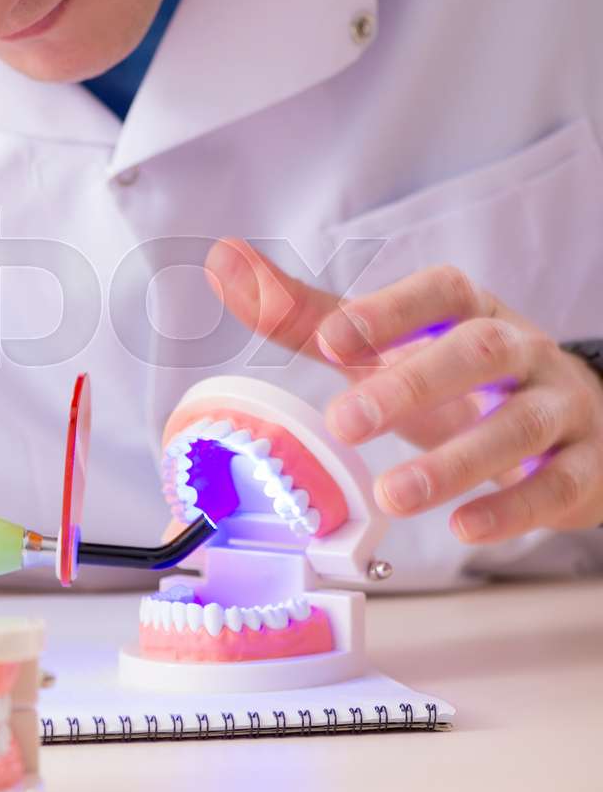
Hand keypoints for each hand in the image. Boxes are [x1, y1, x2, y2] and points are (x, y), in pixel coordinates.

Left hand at [207, 240, 602, 543]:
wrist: (573, 426)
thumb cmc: (459, 381)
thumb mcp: (388, 345)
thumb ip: (307, 314)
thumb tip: (225, 263)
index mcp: (471, 314)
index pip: (441, 293)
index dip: (390, 310)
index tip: (331, 338)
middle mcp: (523, 352)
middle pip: (479, 353)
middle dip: (412, 385)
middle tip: (344, 422)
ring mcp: (560, 408)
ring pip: (519, 425)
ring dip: (454, 463)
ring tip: (391, 496)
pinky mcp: (585, 468)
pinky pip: (557, 485)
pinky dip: (511, 509)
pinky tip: (464, 528)